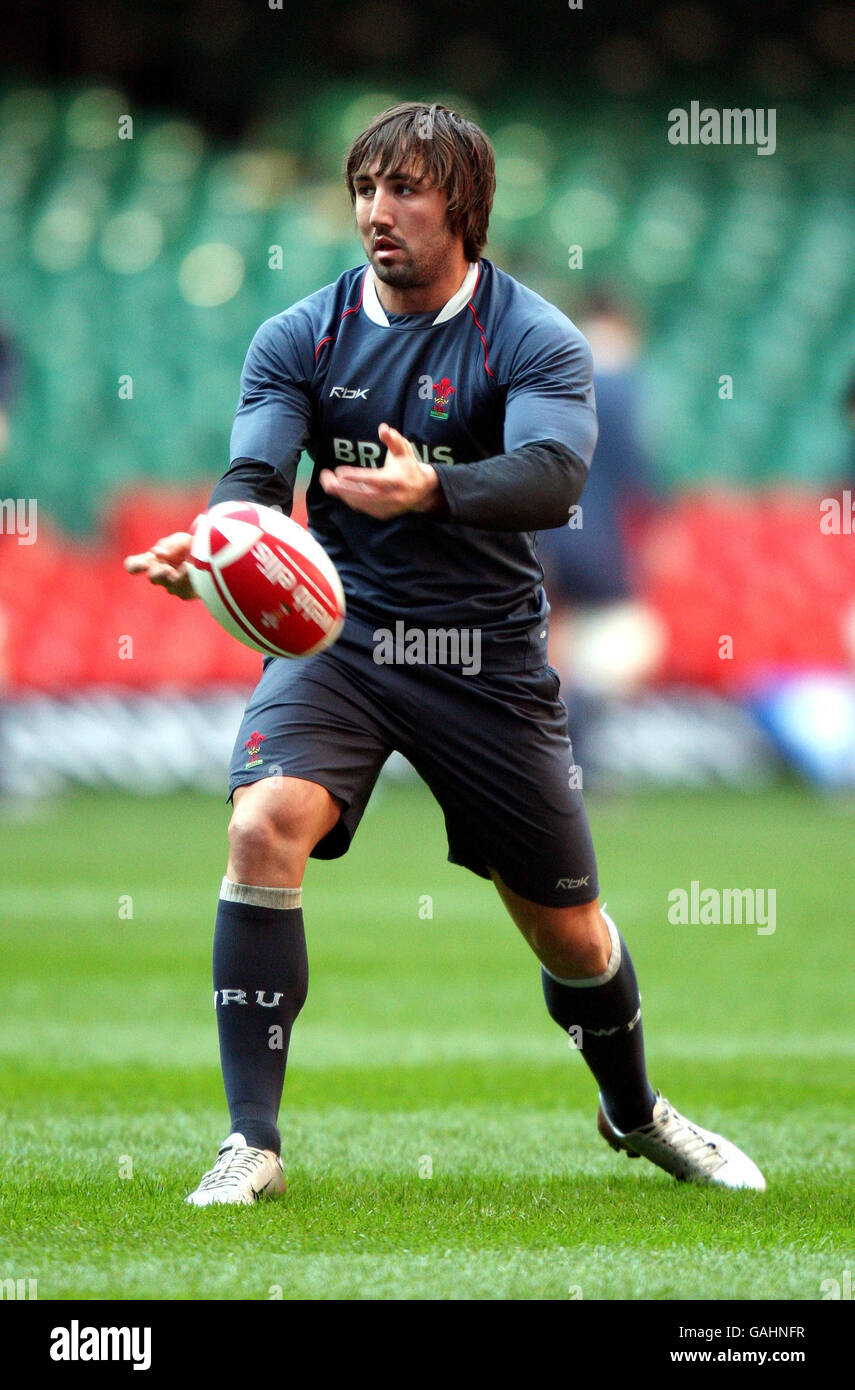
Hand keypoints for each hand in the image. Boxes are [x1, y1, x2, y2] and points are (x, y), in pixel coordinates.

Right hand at [124, 530, 196, 599]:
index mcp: (151, 560)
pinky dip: (190, 579)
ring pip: (170, 585)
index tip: (143, 564)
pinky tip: (194, 571)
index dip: (134, 566)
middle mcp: (159, 575)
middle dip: (160, 572)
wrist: (211, 558)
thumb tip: (158, 554)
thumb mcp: (181, 540)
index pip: (133, 565)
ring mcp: (171, 586)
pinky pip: (184, 589)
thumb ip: (169, 544)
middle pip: (153, 577)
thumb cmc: (190, 548)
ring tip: (187, 566)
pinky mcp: (185, 593)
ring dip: (179, 575)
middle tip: (168, 568)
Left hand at [319, 422, 441, 518]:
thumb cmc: (408, 466)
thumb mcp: (404, 450)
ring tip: (326, 481)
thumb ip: (393, 439)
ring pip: (359, 503)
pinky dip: (348, 498)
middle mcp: (391, 497)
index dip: (355, 476)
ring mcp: (386, 508)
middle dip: (341, 487)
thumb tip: (383, 428)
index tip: (339, 471)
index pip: (372, 480)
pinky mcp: (382, 514)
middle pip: (361, 494)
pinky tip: (337, 489)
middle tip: (325, 477)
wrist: (422, 492)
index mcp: (396, 480)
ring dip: (341, 493)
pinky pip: (361, 507)